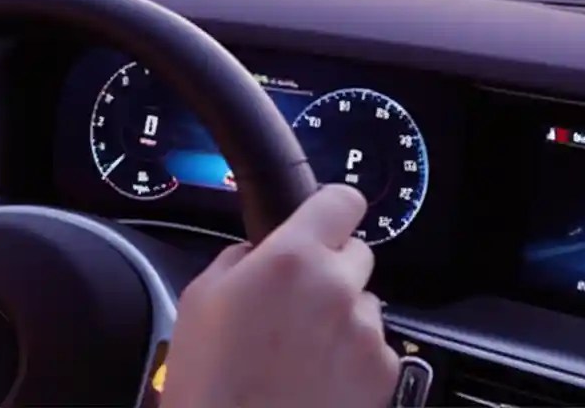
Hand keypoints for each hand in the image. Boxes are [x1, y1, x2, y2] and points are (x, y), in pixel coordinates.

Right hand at [161, 184, 398, 407]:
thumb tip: (262, 253)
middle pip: (357, 253)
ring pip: (366, 303)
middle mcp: (337, 287)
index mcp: (292, 258)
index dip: (331, 211)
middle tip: (297, 305)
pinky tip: (318, 379)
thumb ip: (242, 258)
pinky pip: (376, 347)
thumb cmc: (210, 383)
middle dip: (331, 271)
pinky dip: (355, 358)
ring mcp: (365, 331)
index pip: (342, 200)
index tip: (323, 223)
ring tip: (302, 353)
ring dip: (343, 317)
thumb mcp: (201, 298)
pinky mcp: (383, 371)